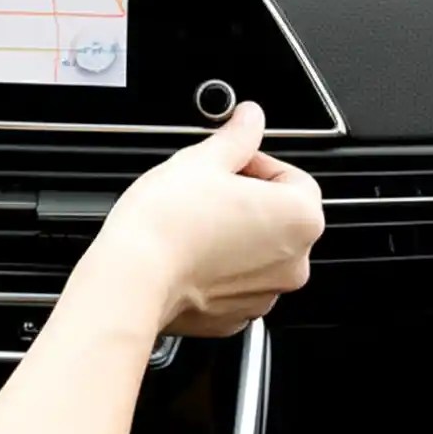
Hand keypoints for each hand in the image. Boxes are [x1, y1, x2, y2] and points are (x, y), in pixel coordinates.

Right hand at [77, 101, 323, 336]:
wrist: (133, 278)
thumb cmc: (166, 222)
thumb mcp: (201, 160)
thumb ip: (236, 136)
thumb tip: (250, 118)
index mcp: (299, 217)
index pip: (292, 176)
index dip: (254, 163)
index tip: (226, 163)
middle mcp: (295, 261)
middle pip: (278, 216)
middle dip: (246, 200)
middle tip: (205, 190)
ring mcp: (267, 293)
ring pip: (258, 251)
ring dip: (235, 234)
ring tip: (193, 222)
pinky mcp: (237, 316)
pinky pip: (237, 282)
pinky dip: (219, 268)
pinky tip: (189, 252)